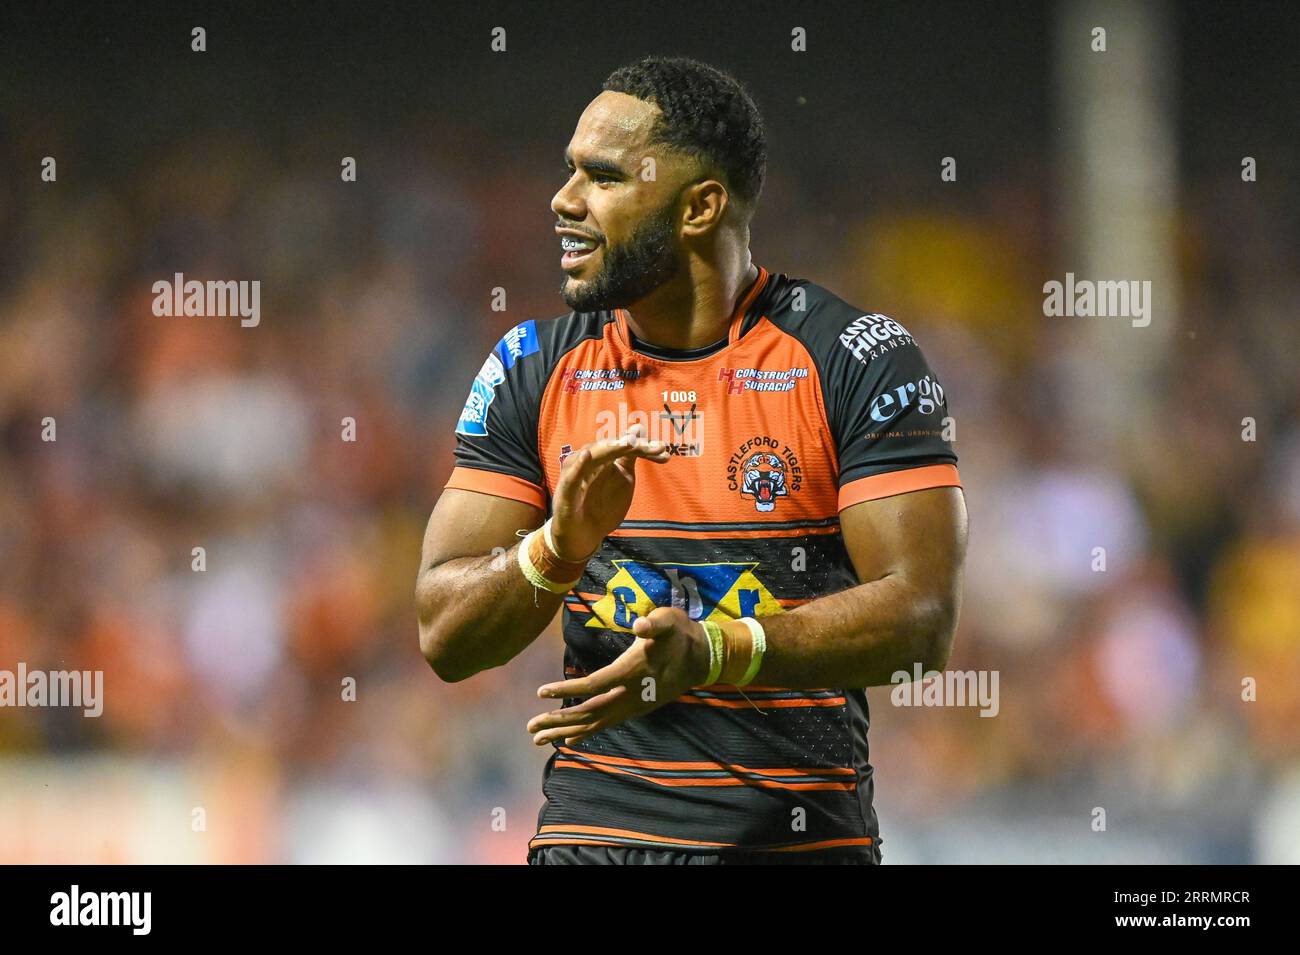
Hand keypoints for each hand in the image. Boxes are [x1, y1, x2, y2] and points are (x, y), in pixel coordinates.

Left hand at [527, 606, 710, 745]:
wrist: (704, 658)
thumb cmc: (681, 634)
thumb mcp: (669, 620)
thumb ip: (654, 623)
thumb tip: (640, 625)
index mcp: (632, 671)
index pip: (594, 685)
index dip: (567, 690)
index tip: (541, 693)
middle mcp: (631, 695)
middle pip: (589, 712)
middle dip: (558, 721)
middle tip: (530, 728)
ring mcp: (634, 706)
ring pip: (595, 723)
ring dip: (566, 731)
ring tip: (538, 739)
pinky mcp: (636, 709)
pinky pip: (606, 724)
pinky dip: (585, 732)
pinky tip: (568, 739)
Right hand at [549, 424, 670, 560]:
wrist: (583, 535)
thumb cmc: (602, 506)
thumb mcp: (623, 480)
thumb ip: (631, 456)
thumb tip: (639, 428)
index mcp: (605, 458)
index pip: (625, 447)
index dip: (644, 447)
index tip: (663, 449)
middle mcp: (589, 461)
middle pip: (610, 448)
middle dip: (628, 444)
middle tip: (644, 442)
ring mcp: (576, 474)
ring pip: (592, 456)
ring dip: (609, 448)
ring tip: (627, 443)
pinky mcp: (566, 491)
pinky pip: (571, 477)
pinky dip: (578, 465)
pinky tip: (587, 455)